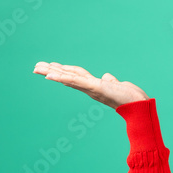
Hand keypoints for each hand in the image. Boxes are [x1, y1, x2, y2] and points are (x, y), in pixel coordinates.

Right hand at [33, 61, 148, 108]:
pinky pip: (75, 81)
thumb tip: (107, 77)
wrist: (138, 104)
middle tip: (35, 67)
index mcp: (92, 85)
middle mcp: (88, 87)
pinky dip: (62, 78)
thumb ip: (110, 80)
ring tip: (37, 68)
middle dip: (51, 71)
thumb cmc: (128, 96)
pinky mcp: (95, 87)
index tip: (50, 68)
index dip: (62, 71)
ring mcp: (90, 88)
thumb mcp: (116, 85)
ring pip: (67, 77)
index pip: (74, 75)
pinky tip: (51, 75)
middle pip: (67, 76)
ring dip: (52, 72)